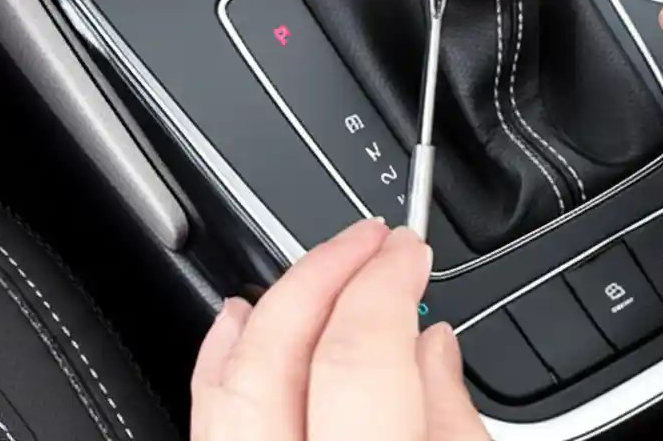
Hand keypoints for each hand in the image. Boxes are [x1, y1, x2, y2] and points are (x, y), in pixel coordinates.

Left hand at [190, 218, 489, 440]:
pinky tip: (240, 336)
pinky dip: (224, 369)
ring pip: (223, 389)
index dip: (385, 285)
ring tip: (308, 269)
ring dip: (264, 315)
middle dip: (322, 279)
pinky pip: (208, 424)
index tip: (409, 251)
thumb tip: (434, 346)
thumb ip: (454, 426)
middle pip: (275, 358)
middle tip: (369, 240)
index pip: (358, 358)